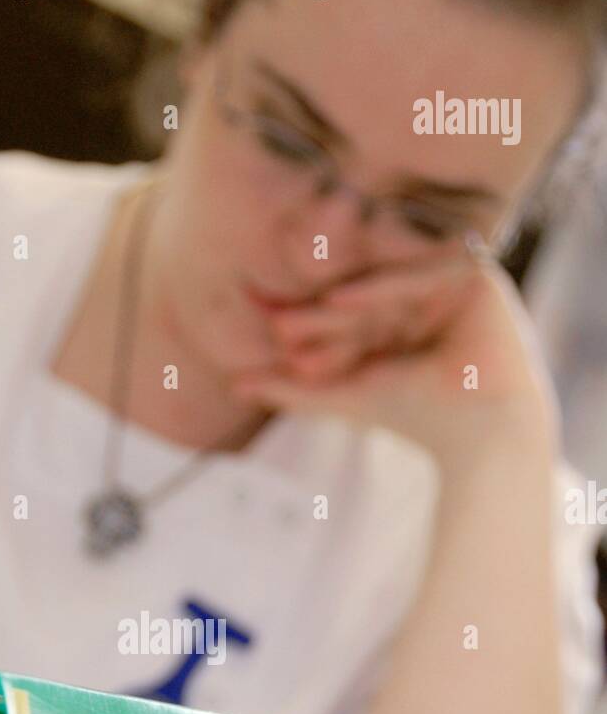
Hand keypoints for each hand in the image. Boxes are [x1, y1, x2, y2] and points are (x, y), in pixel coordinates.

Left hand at [231, 248, 561, 467]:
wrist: (479, 438)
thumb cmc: (415, 419)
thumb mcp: (342, 394)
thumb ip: (292, 387)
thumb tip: (234, 383)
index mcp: (399, 311)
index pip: (346, 308)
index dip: (304, 319)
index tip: (262, 323)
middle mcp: (426, 291)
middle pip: (361, 298)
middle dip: (315, 316)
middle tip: (273, 327)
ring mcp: (451, 280)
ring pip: (383, 288)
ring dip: (336, 309)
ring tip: (293, 325)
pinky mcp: (477, 274)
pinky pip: (417, 275)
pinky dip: (378, 288)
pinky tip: (339, 298)